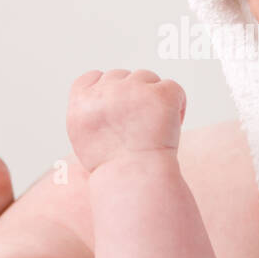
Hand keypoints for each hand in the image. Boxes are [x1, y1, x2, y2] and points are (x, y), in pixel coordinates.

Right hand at [67, 69, 186, 171]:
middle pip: (122, 76)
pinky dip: (176, 105)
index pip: (93, 77)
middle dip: (131, 95)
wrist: (136, 181)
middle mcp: (106, 91)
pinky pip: (173, 88)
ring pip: (147, 78)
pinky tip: (171, 126)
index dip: (106, 91)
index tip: (116, 111)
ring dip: (152, 97)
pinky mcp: (161, 94)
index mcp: (82, 101)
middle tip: (137, 126)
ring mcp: (133, 89)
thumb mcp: (84, 137)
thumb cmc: (113, 166)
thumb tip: (106, 92)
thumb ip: (90, 110)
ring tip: (153, 128)